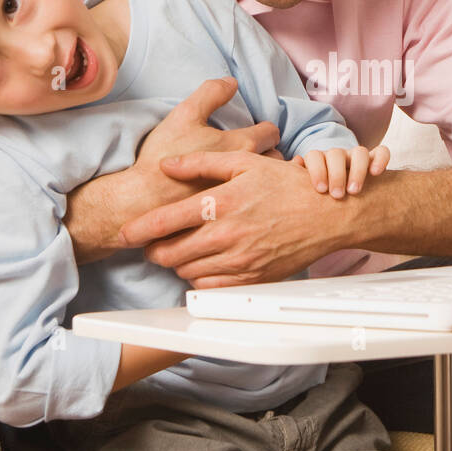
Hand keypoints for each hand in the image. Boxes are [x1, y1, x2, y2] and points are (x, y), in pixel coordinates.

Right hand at [65, 76, 281, 263]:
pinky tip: (239, 199)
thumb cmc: (163, 157)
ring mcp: (245, 199)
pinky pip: (255, 207)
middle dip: (267, 155)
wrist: (142, 202)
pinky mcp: (235, 218)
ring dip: (262, 180)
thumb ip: (211, 93)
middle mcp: (250, 173)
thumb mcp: (184, 114)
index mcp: (242, 145)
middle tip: (252, 156)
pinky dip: (253, 201)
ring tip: (246, 178)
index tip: (255, 132)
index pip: (271, 132)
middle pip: (275, 159)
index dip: (264, 129)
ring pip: (267, 186)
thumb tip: (232, 82)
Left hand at [118, 151, 350, 288]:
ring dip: (177, 265)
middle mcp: (228, 233)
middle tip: (153, 245)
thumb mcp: (245, 162)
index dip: (139, 229)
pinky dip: (199, 280)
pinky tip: (202, 267)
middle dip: (154, 251)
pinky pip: (212, 288)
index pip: (166, 221)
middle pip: (171, 252)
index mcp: (222, 202)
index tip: (125, 234)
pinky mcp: (252, 277)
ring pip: (189, 272)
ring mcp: (241, 259)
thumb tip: (167, 164)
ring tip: (180, 252)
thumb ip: (202, 162)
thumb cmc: (287, 184)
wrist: (327, 214)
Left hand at [292, 144, 389, 197]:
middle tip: (337, 195)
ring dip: (357, 171)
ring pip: (359, 152)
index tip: (321, 190)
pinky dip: (380, 160)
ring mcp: (356, 157)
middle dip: (337, 174)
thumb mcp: (306, 191)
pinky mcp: (374, 160)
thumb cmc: (320, 198)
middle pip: (336, 154)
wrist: (341, 199)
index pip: (315, 156)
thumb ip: (297, 180)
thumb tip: (295, 163)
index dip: (317, 170)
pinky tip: (377, 174)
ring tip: (354, 192)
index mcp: (319, 161)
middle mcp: (338, 156)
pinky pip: (381, 152)